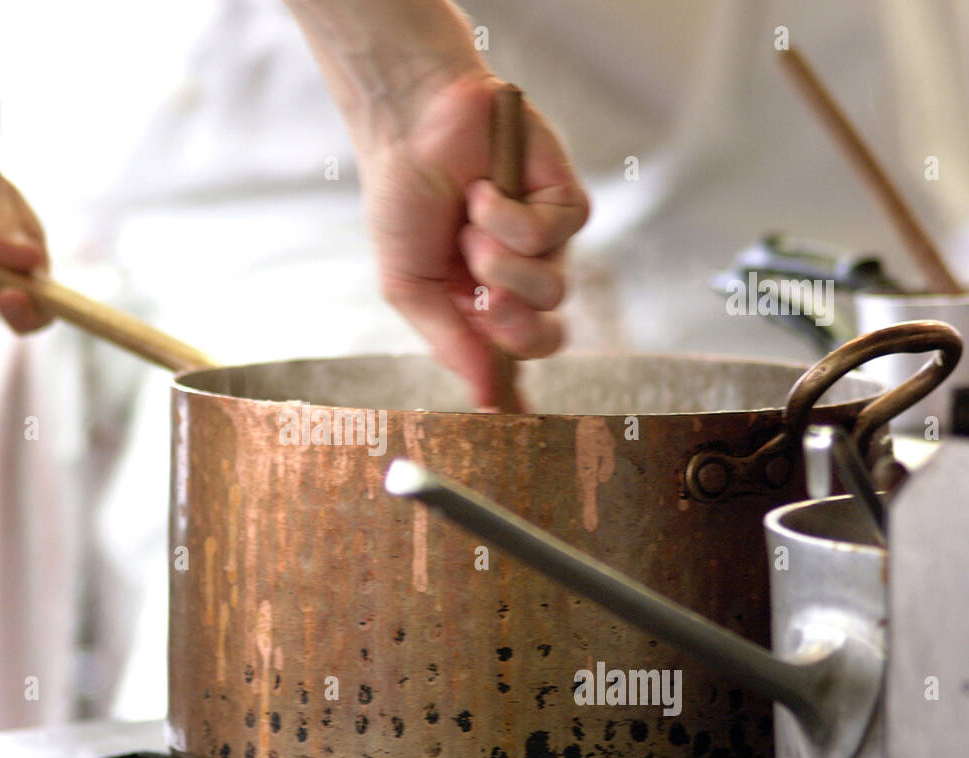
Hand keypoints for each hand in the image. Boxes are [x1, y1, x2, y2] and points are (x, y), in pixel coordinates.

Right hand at [361, 70, 588, 406]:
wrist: (410, 127)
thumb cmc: (402, 200)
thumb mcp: (408, 285)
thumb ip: (449, 341)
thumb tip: (485, 399)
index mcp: (477, 305)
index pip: (508, 359)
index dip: (513, 391)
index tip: (514, 419)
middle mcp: (517, 280)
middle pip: (545, 337)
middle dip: (512, 325)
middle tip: (484, 300)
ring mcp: (546, 242)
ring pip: (552, 288)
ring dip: (500, 261)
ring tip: (470, 225)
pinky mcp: (566, 202)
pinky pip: (553, 234)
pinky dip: (507, 215)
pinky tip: (483, 191)